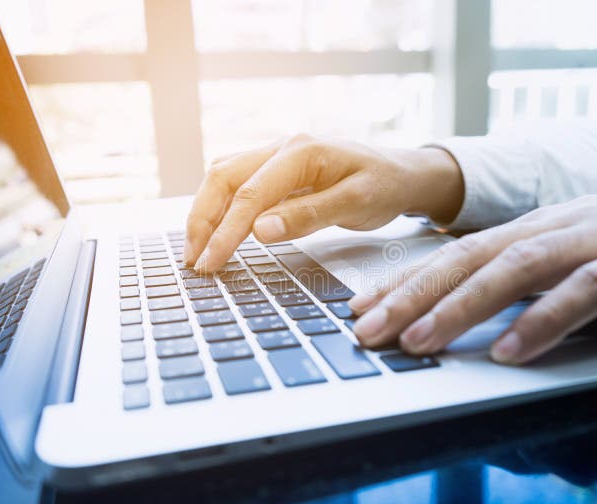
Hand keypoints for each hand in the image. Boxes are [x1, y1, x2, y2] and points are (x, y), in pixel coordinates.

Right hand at [184, 134, 462, 271]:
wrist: (403, 174)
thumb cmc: (385, 186)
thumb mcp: (355, 204)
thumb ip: (307, 216)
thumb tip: (258, 231)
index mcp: (301, 151)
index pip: (250, 194)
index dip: (225, 232)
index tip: (210, 264)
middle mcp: (282, 147)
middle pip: (222, 178)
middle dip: (201, 220)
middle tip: (193, 261)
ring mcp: (277, 156)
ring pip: (224, 179)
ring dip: (206, 213)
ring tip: (197, 251)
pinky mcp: (277, 171)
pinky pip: (238, 185)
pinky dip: (222, 209)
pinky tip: (217, 233)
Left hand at [349, 170, 596, 364]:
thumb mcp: (576, 254)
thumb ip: (530, 279)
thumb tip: (480, 317)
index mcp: (534, 227)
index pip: (455, 253)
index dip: (405, 280)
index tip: (362, 308)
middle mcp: (554, 227)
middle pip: (468, 258)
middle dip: (410, 296)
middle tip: (364, 331)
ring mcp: (595, 241)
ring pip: (513, 270)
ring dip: (459, 307)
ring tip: (417, 342)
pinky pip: (583, 292)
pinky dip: (543, 321)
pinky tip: (510, 351)